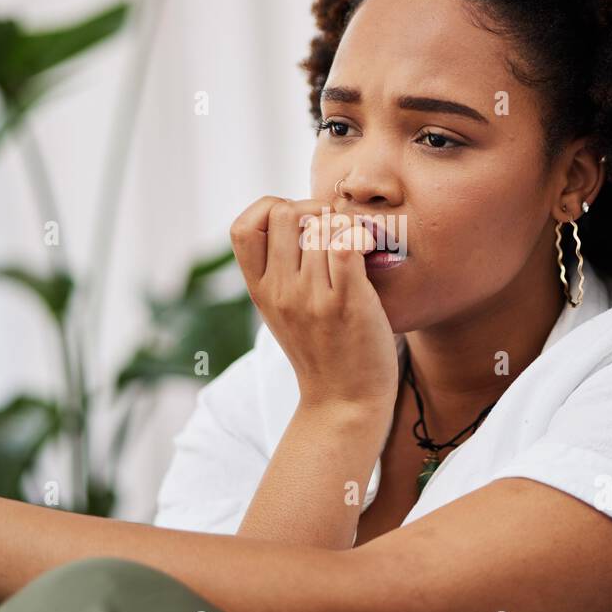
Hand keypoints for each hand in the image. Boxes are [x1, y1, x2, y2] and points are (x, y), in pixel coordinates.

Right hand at [231, 196, 399, 412]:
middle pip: (284, 212)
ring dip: (343, 225)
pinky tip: (369, 248)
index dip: (271, 209)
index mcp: (260, 290)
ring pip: (321, 225)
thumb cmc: (322, 350)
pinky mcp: (346, 303)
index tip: (299, 224)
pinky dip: (359, 235)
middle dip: (313, 209)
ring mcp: (311, 298)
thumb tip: (299, 215)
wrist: (344, 403)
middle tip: (335, 230)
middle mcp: (280, 291)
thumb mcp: (282, 311)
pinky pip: (346, 243)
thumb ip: (279, 269)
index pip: (243, 226)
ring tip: (356, 246)